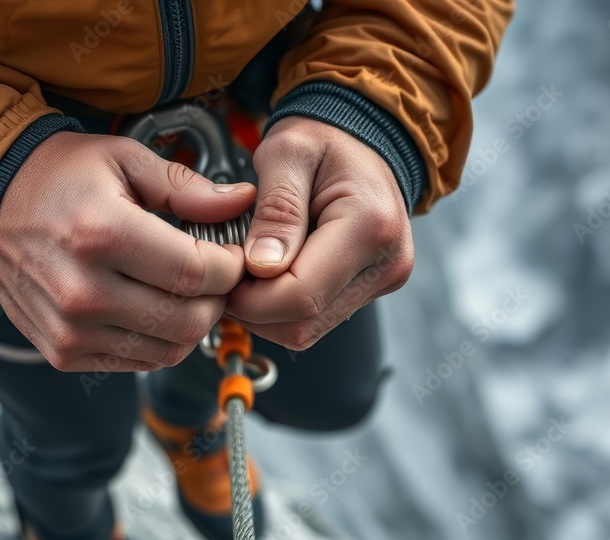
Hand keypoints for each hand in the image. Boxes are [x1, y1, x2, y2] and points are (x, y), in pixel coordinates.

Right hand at [0, 132, 255, 370]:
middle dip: (217, 300)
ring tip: (183, 291)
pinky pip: (140, 362)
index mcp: (101, 234)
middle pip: (189, 321)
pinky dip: (159, 341)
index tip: (232, 254)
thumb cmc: (57, 178)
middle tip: (213, 275)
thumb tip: (241, 201)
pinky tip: (151, 307)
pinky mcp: (64, 352)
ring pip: (170, 350)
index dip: (231, 268)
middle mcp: (83, 291)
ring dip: (191, 324)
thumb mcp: (123, 159)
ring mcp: (71, 330)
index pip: (197, 274)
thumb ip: (186, 188)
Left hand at [226, 117, 413, 349]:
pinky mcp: (369, 291)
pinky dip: (282, 307)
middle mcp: (385, 263)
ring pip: (306, 331)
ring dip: (265, 311)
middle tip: (230, 269)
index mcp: (370, 226)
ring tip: (250, 267)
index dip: (250, 298)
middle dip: (253, 308)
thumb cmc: (326, 139)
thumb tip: (261, 266)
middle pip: (302, 323)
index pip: (300, 296)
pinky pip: (315, 320)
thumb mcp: (288, 152)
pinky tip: (271, 273)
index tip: (223, 270)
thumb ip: (276, 210)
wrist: (365, 138)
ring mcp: (380, 282)